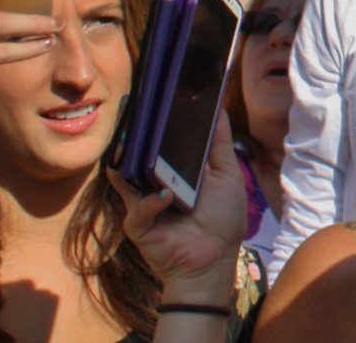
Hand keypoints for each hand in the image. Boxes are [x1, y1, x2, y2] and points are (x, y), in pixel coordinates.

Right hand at [111, 118, 245, 305]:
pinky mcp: (138, 224)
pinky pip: (139, 208)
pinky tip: (166, 196)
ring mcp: (144, 201)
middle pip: (141, 153)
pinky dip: (152, 202)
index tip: (158, 94)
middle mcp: (156, 181)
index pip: (163, 140)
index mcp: (177, 169)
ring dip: (129, 159)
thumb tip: (217, 109)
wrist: (213, 260)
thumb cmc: (223, 219)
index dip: (159, 121)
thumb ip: (220, 145)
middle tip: (134, 110)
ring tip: (129, 141)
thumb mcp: (227, 175)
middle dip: (137, 134)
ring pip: (128, 176)